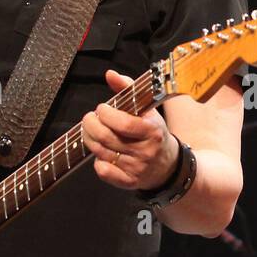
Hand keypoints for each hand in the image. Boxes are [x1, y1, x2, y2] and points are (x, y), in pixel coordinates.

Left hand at [82, 70, 179, 191]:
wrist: (168, 165)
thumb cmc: (153, 132)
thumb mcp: (147, 109)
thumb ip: (128, 89)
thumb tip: (110, 74)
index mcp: (152, 131)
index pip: (123, 123)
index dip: (106, 114)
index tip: (102, 108)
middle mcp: (145, 151)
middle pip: (106, 138)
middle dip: (90, 125)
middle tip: (89, 118)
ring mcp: (137, 168)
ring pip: (101, 152)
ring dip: (89, 139)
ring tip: (90, 131)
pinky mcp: (129, 182)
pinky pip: (104, 172)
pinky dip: (97, 162)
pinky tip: (101, 153)